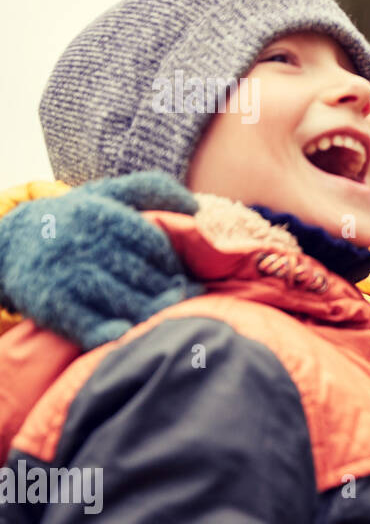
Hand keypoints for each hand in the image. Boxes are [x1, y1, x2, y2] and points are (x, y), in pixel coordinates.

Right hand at [0, 172, 200, 348]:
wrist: (9, 244)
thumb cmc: (76, 219)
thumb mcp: (107, 193)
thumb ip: (152, 190)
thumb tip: (197, 207)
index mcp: (99, 215)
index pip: (154, 244)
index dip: (176, 263)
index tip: (190, 273)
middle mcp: (82, 243)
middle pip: (143, 275)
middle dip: (170, 290)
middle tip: (186, 299)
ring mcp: (66, 275)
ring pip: (124, 301)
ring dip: (152, 313)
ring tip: (168, 316)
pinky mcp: (51, 304)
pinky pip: (91, 325)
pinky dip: (115, 333)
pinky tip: (130, 334)